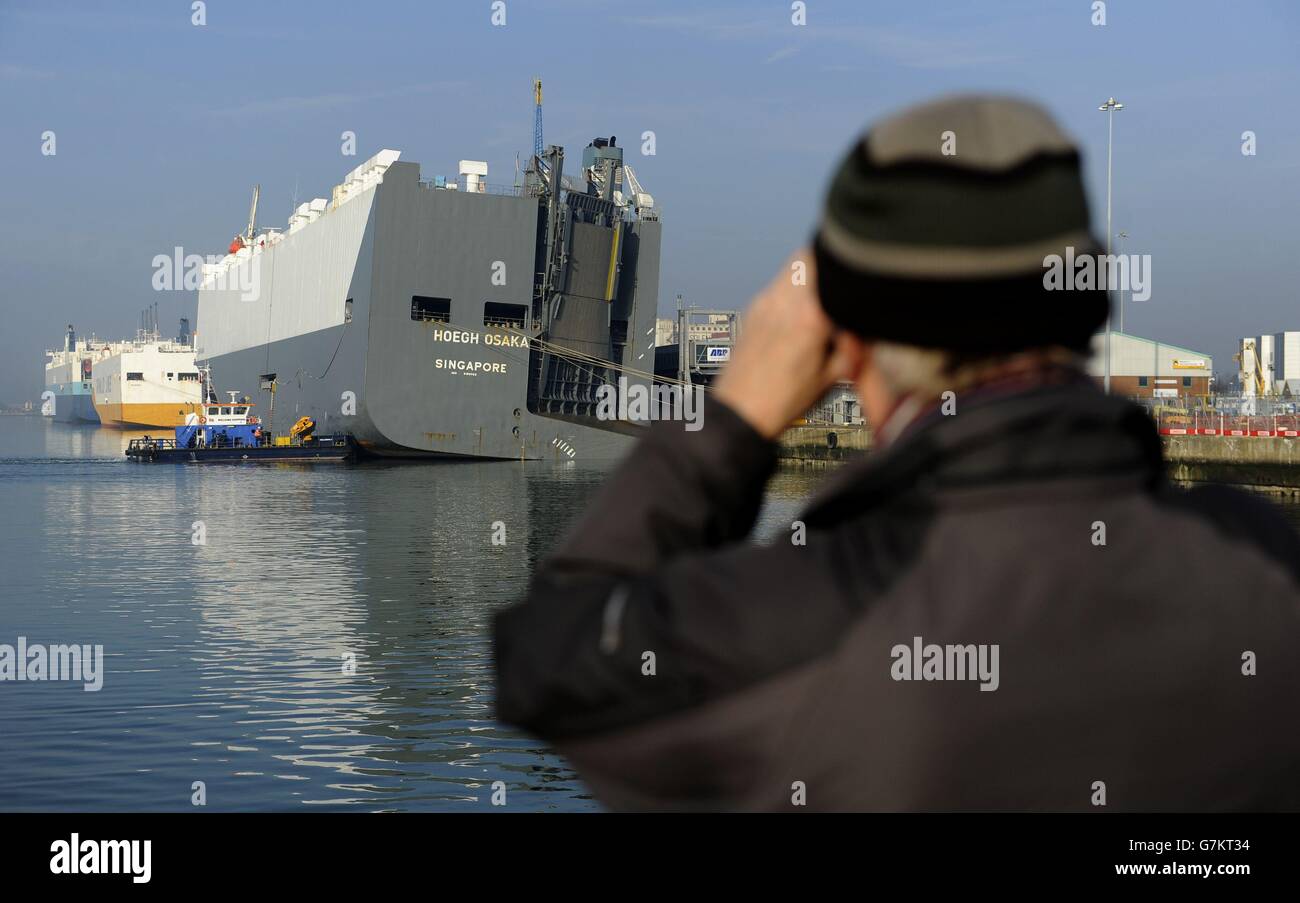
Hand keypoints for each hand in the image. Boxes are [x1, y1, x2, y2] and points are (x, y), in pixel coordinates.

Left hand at [714, 251, 861, 439]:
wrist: (740, 414)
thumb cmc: (782, 401)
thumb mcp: (831, 377)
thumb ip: (852, 346)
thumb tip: (862, 326)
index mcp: (810, 316)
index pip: (831, 267)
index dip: (846, 270)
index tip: (854, 282)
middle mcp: (783, 302)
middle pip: (806, 257)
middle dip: (824, 266)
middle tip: (836, 287)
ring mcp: (763, 304)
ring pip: (789, 268)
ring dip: (806, 277)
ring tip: (818, 303)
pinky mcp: (751, 312)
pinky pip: (776, 287)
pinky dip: (790, 293)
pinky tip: (796, 318)